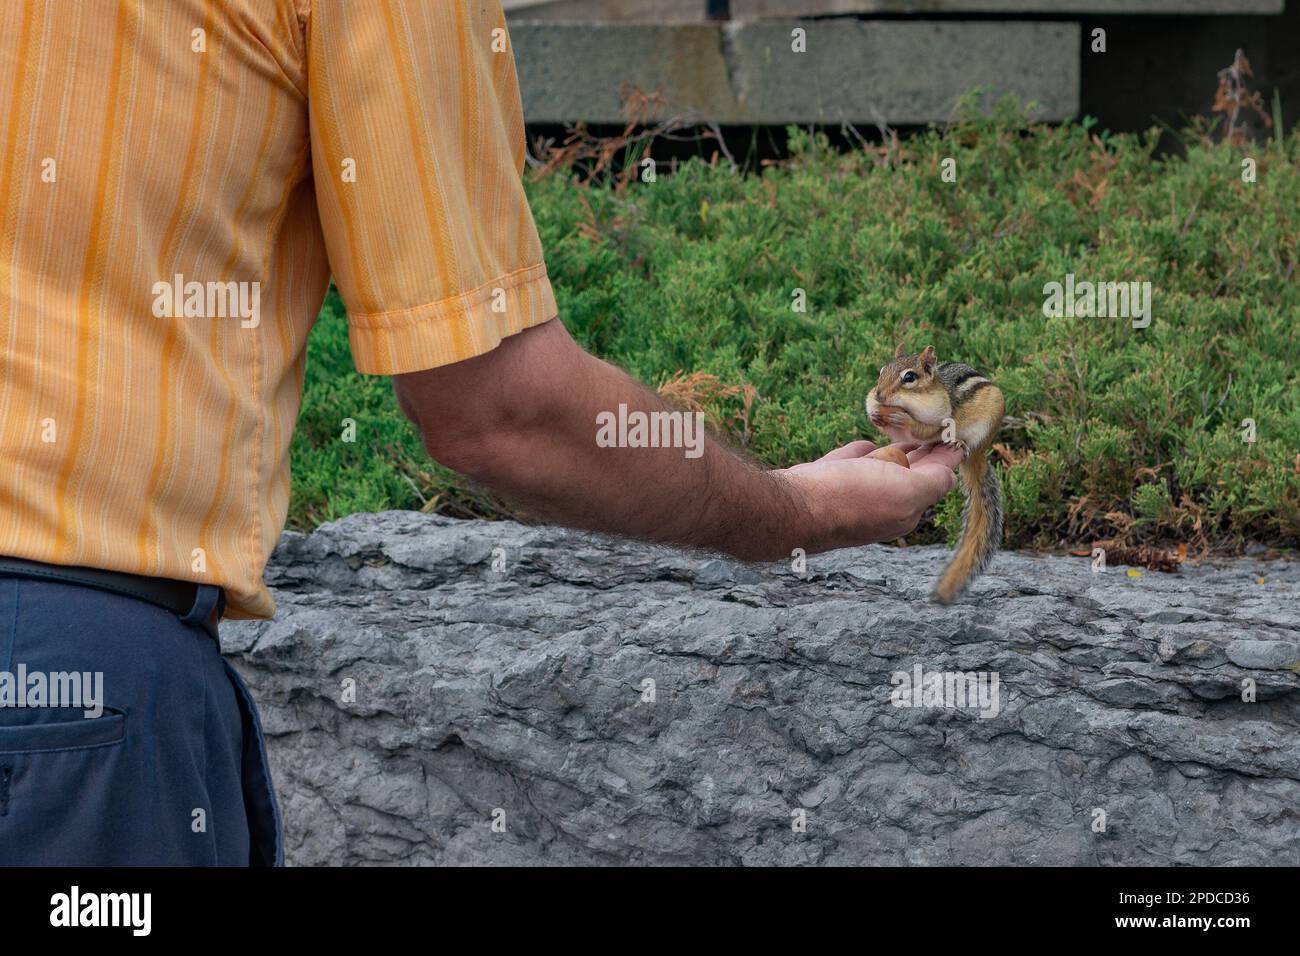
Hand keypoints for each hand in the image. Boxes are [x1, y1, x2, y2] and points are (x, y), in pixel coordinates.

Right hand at [776, 440, 962, 551]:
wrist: (791, 507)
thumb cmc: (850, 499)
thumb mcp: (906, 491)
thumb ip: (933, 481)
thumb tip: (948, 472)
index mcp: (904, 508)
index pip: (935, 477)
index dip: (947, 454)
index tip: (957, 432)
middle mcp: (880, 504)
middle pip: (909, 472)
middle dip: (923, 451)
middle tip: (936, 424)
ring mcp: (850, 493)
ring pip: (878, 467)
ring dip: (892, 452)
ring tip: (905, 429)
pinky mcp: (825, 482)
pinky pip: (848, 464)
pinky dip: (859, 454)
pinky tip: (865, 444)